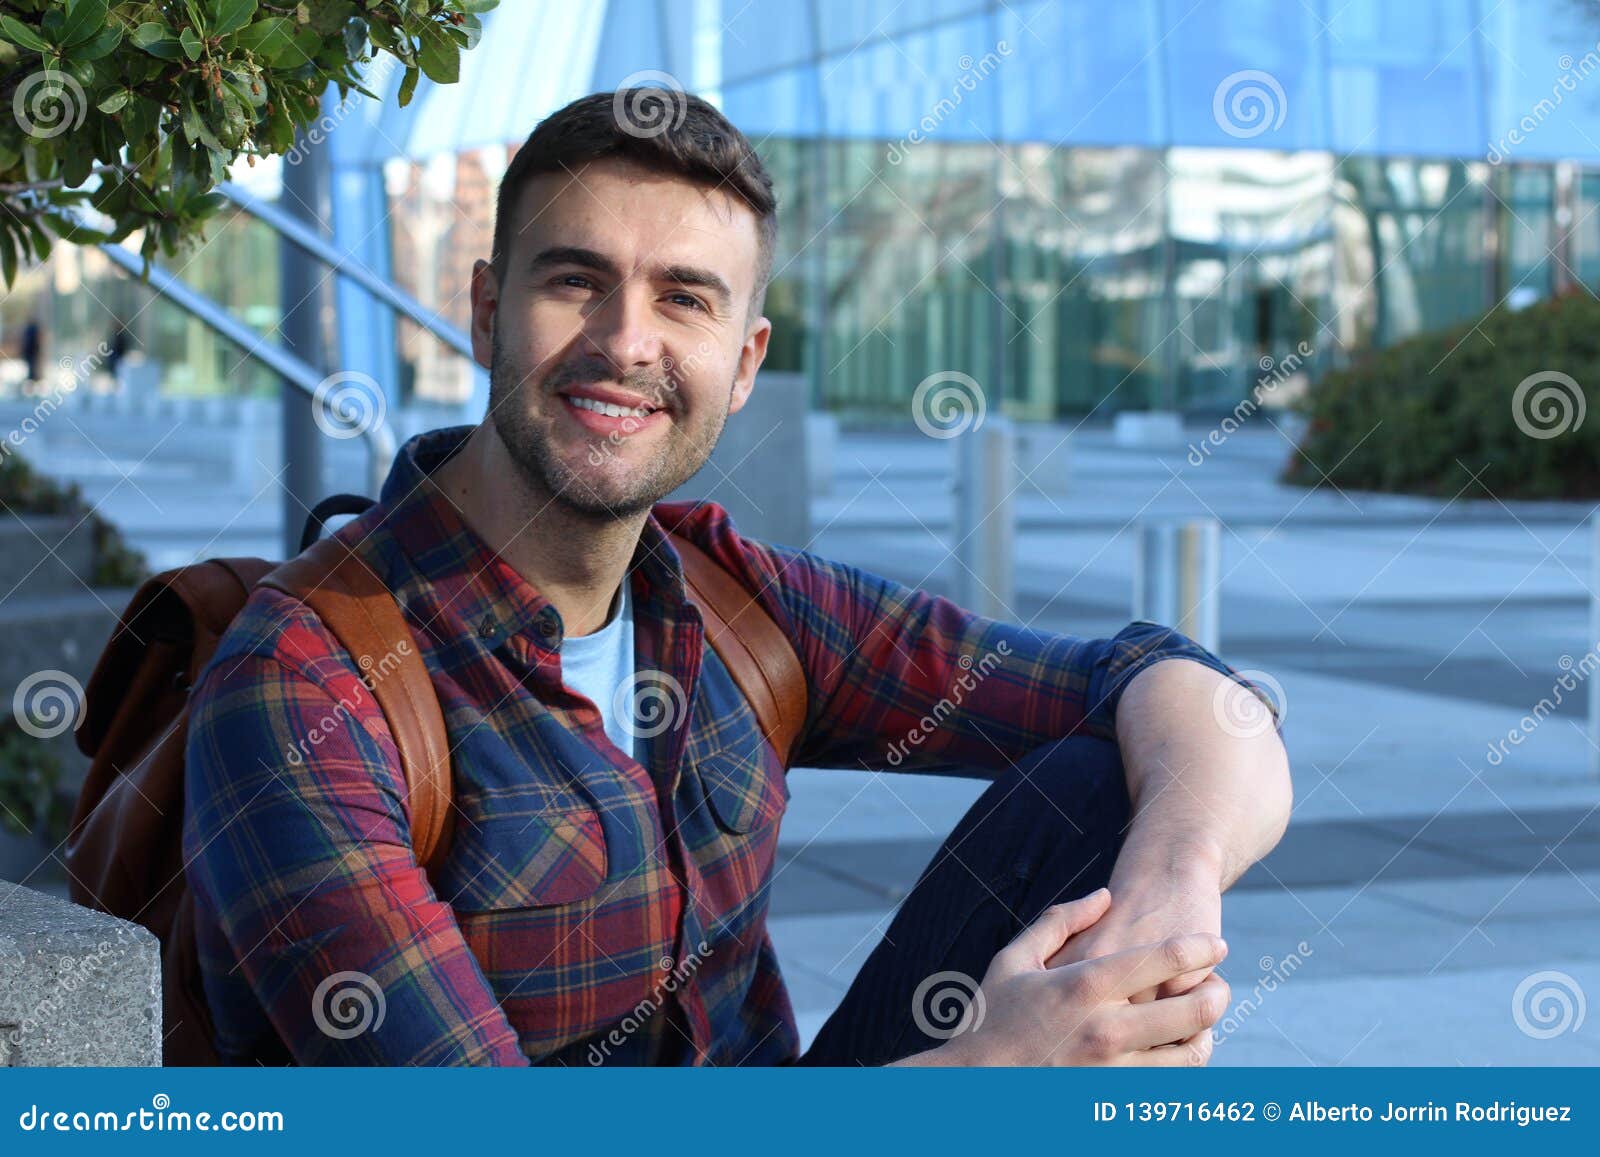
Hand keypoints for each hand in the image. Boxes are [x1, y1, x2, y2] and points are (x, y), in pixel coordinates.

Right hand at [920, 888, 1229, 1066]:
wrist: (972, 1087)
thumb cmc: (991, 1018)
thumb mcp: (1014, 959)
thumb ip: (1060, 922)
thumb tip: (1103, 895)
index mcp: (1084, 986)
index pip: (1163, 960)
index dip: (1198, 947)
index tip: (1215, 944)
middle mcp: (1106, 1030)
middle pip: (1193, 1010)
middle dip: (1218, 993)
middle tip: (1220, 985)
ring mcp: (1114, 1072)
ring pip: (1189, 1055)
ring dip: (1205, 1034)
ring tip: (1202, 1021)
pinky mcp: (1114, 1102)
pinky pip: (1169, 1087)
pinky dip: (1180, 1068)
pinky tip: (1175, 1053)